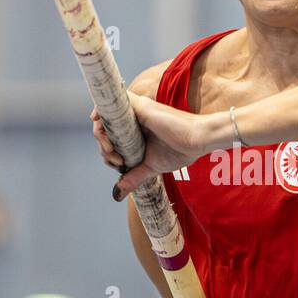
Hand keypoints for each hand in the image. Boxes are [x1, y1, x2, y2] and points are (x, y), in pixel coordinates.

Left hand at [92, 94, 206, 200]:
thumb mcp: (150, 167)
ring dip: (101, 136)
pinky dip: (100, 113)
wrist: (198, 141)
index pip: (110, 139)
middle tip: (118, 162)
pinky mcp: (139, 106)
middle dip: (104, 148)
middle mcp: (133, 119)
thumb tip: (116, 195)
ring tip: (113, 152)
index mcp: (136, 132)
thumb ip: (133, 177)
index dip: (108, 154)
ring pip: (104, 116)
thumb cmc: (180, 150)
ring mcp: (135, 111)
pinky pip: (112, 103)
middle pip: (104, 128)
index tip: (120, 166)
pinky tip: (99, 125)